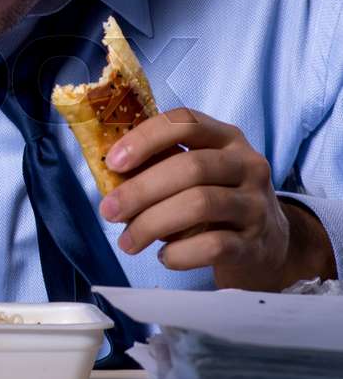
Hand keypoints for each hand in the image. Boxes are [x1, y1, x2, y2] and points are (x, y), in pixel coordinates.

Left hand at [97, 107, 293, 290]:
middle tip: (109, 211)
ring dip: (152, 224)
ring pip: (199, 204)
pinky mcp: (255, 244)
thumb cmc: (218, 202)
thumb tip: (110, 176)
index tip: (113, 162)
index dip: (146, 138)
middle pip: (191, 167)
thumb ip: (161, 166)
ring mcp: (255, 205)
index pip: (186, 122)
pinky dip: (179, 253)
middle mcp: (247, 165)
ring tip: (128, 242)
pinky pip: (213, 246)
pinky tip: (164, 257)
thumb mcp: (197, 175)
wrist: (269, 245)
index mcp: (227, 138)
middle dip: (140, 190)